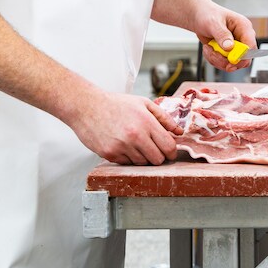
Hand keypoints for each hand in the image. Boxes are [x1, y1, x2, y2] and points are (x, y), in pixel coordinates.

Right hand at [66, 90, 182, 164]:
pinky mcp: (110, 154)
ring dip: (142, 157)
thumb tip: (179, 132)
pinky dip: (128, 158)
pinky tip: (123, 145)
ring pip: (142, 164)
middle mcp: (135, 136)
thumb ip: (164, 118)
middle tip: (153, 149)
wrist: (87, 106)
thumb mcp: (143, 103)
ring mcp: (122, 146)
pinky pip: (127, 164)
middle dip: (158, 156)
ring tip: (135, 144)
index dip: (171, 151)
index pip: (169, 146)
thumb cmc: (116, 104)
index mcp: (146, 122)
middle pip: (158, 159)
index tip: (168, 151)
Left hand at [194, 3, 256, 72]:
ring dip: (217, 59)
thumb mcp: (213, 22)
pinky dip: (213, 59)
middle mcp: (242, 38)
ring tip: (208, 48)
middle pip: (243, 59)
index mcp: (244, 27)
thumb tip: (230, 47)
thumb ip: (222, 34)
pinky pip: (223, 64)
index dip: (242, 56)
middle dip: (227, 61)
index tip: (230, 59)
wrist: (198, 17)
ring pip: (232, 64)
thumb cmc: (207, 14)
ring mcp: (235, 47)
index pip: (250, 46)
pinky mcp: (227, 53)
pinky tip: (208, 48)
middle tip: (214, 55)